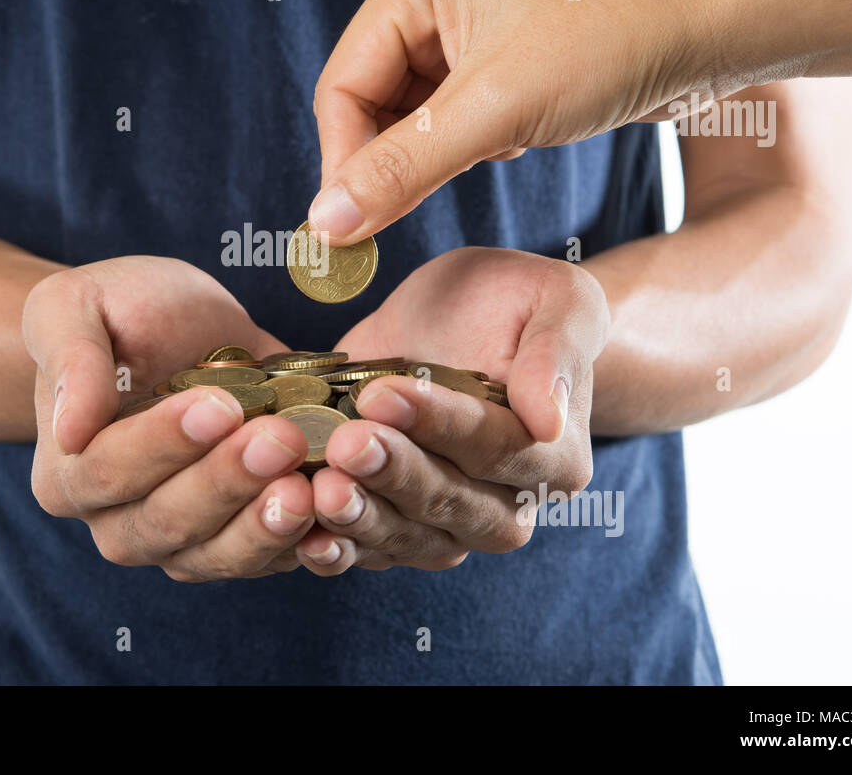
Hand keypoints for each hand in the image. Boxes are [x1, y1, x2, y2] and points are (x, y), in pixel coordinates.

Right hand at [23, 256, 315, 580]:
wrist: (169, 329)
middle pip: (168, 520)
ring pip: (217, 554)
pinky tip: (332, 506)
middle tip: (280, 439)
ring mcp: (178, 542)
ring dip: (264, 526)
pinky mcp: (234, 543)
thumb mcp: (77, 305)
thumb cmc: (118, 312)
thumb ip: (71, 358)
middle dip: (228, 481)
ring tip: (307, 487)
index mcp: (68, 473)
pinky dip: (301, 539)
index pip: (112, 470)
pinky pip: (265, 558)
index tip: (218, 405)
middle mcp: (116, 522)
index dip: (165, 443)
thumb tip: (71, 428)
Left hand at [292, 248, 609, 573]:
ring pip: (403, 537)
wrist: (466, 320)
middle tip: (344, 441)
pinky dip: (330, 545)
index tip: (382, 394)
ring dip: (358, 516)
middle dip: (392, 472)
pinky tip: (297, 532)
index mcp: (554, 458)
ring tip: (318, 487)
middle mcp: (506, 506)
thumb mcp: (554, 302)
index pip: (497, 448)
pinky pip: (363, 550)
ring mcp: (447, 528)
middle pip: (447, 502)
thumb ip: (554, 354)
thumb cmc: (515, 304)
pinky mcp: (393, 529)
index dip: (438, 425)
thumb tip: (549, 418)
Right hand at [308, 0, 715, 244]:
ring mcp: (458, 34)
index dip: (343, 162)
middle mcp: (426, 1)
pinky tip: (520, 136)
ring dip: (441, 157)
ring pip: (408, 126)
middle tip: (415, 206)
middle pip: (368, 108)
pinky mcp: (490, 66)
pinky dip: (471, 150)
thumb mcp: (497, 110)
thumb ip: (403, 169)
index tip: (348, 230)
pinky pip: (446, 128)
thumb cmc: (610, 42)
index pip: (342, 87)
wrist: (706, 32)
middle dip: (399, 159)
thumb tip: (324, 223)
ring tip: (501, 143)